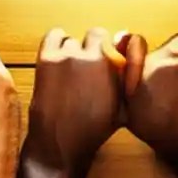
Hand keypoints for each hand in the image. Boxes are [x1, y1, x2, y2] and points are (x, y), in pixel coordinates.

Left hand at [25, 28, 125, 177]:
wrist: (61, 142)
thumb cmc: (93, 129)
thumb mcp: (123, 108)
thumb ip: (129, 78)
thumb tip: (128, 50)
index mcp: (116, 67)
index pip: (115, 39)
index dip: (110, 50)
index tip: (105, 59)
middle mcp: (95, 57)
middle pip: (95, 35)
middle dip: (93, 47)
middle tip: (87, 65)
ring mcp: (69, 56)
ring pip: (73, 40)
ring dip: (73, 49)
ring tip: (70, 69)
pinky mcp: (48, 59)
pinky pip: (54, 35)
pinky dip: (56, 42)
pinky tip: (58, 57)